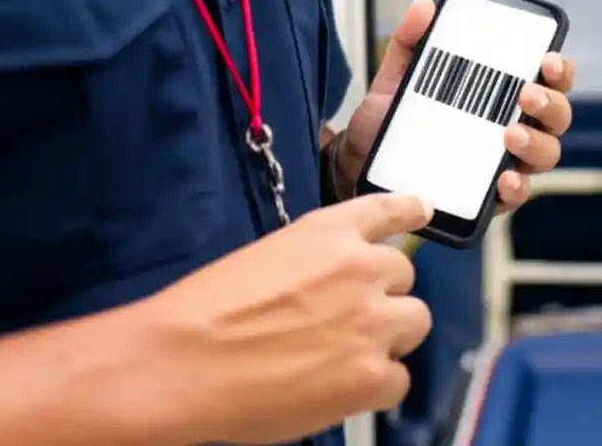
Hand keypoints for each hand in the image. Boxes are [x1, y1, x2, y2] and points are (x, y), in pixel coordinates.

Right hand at [140, 194, 432, 444]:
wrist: (180, 363)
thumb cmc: (203, 313)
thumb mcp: (266, 260)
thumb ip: (314, 267)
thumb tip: (334, 293)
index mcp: (330, 233)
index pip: (386, 211)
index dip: (407, 210)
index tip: (421, 210)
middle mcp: (362, 268)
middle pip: (405, 275)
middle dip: (383, 295)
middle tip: (348, 320)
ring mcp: (373, 322)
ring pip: (415, 323)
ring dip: (389, 337)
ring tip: (346, 356)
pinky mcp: (372, 375)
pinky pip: (398, 380)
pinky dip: (375, 387)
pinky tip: (339, 391)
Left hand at [338, 0, 575, 214]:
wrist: (360, 164)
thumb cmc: (393, 119)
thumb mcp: (398, 76)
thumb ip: (411, 41)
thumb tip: (423, 5)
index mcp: (505, 95)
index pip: (548, 79)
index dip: (558, 69)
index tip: (547, 59)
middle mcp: (517, 127)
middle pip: (557, 116)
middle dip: (551, 103)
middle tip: (526, 94)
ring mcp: (508, 163)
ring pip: (547, 155)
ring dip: (537, 143)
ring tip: (511, 135)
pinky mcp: (492, 198)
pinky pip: (517, 195)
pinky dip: (517, 187)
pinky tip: (505, 179)